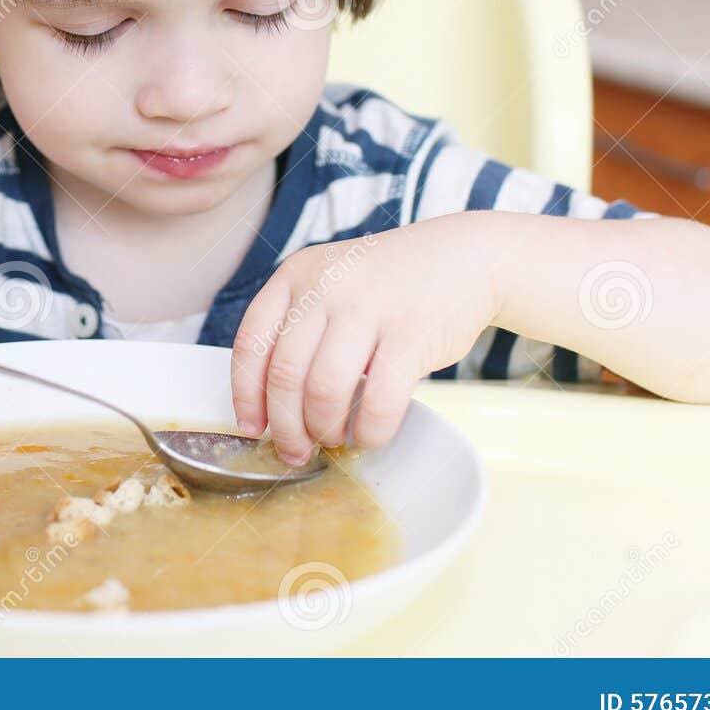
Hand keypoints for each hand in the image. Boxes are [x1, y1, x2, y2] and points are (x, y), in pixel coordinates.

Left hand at [230, 217, 497, 464]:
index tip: (252, 428)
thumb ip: (299, 329)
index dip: (246, 396)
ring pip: (324, 392)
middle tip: (296, 451)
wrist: (463, 258)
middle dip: (286, 428)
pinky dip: (369, 431)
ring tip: (335, 437)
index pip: (251, 344)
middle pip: (284, 375)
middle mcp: (325, 286)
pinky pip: (378, 401)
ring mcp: (368, 307)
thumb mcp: (331, 284)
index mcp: (296, 274)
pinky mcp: (411, 334)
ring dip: (325, 429)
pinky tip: (370, 434)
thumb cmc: (389, 286)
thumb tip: (271, 408)